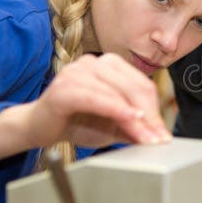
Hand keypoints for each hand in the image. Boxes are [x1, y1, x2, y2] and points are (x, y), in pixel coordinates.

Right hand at [29, 53, 170, 146]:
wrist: (38, 129)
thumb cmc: (74, 122)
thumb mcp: (113, 125)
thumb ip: (134, 125)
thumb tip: (159, 135)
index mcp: (108, 66)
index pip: (143, 85)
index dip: (156, 110)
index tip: (162, 134)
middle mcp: (93, 63)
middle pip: (134, 87)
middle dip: (149, 116)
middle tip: (157, 139)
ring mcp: (77, 72)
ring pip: (117, 93)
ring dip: (135, 118)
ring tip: (145, 137)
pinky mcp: (63, 87)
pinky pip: (96, 97)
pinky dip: (115, 109)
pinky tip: (128, 118)